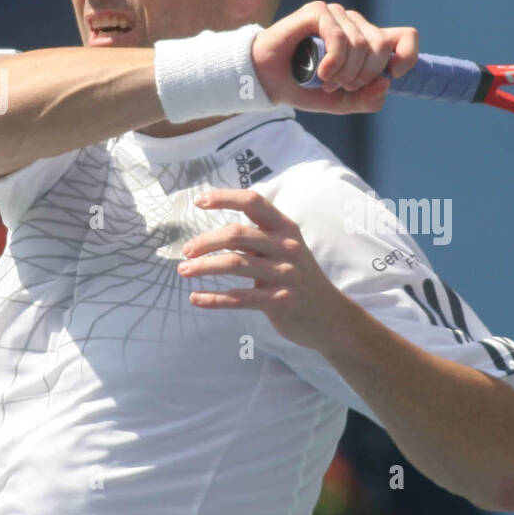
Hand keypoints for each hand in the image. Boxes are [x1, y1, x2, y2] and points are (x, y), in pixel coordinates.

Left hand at [176, 187, 358, 350]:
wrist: (329, 317)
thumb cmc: (300, 279)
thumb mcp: (287, 250)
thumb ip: (260, 238)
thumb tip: (217, 233)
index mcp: (286, 229)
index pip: (254, 202)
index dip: (225, 197)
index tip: (200, 201)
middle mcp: (286, 247)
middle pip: (237, 234)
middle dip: (205, 241)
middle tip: (185, 251)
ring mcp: (284, 274)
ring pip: (234, 264)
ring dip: (203, 267)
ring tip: (184, 271)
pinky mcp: (279, 301)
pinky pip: (239, 297)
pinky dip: (213, 298)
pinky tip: (196, 298)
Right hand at [251, 1, 417, 112]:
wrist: (267, 80)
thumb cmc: (303, 87)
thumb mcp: (341, 102)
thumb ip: (366, 100)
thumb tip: (387, 82)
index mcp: (366, 41)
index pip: (406, 36)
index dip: (408, 55)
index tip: (393, 74)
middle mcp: (355, 24)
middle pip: (382, 46)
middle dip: (364, 76)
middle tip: (341, 86)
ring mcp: (337, 16)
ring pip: (361, 44)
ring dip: (344, 72)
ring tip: (326, 81)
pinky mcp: (318, 12)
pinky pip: (340, 37)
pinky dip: (334, 62)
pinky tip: (322, 73)